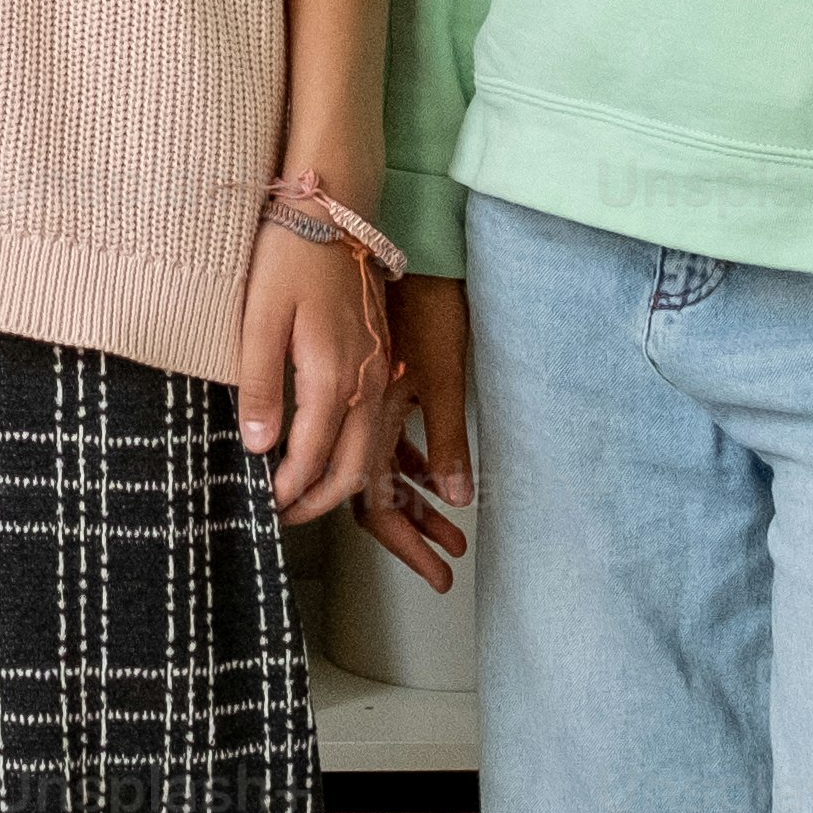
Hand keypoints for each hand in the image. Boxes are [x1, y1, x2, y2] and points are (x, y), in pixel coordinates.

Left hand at [235, 221, 388, 529]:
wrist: (333, 206)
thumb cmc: (289, 256)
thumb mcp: (260, 319)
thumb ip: (261, 386)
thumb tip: (259, 448)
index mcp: (333, 377)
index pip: (313, 458)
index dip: (289, 492)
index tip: (265, 508)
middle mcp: (366, 382)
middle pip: (354, 468)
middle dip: (319, 500)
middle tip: (283, 516)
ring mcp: (379, 369)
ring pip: (370, 449)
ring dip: (339, 480)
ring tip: (300, 492)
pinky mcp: (381, 356)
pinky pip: (375, 422)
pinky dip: (353, 451)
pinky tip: (323, 448)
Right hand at [366, 273, 477, 593]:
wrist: (369, 237)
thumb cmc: (420, 304)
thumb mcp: (441, 374)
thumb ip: (444, 439)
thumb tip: (456, 498)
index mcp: (365, 418)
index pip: (372, 500)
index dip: (400, 541)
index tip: (428, 573)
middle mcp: (356, 415)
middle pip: (372, 496)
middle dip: (411, 538)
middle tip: (444, 574)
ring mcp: (359, 399)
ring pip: (379, 470)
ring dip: (414, 506)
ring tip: (450, 538)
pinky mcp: (368, 380)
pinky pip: (383, 441)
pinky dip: (407, 469)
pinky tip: (430, 481)